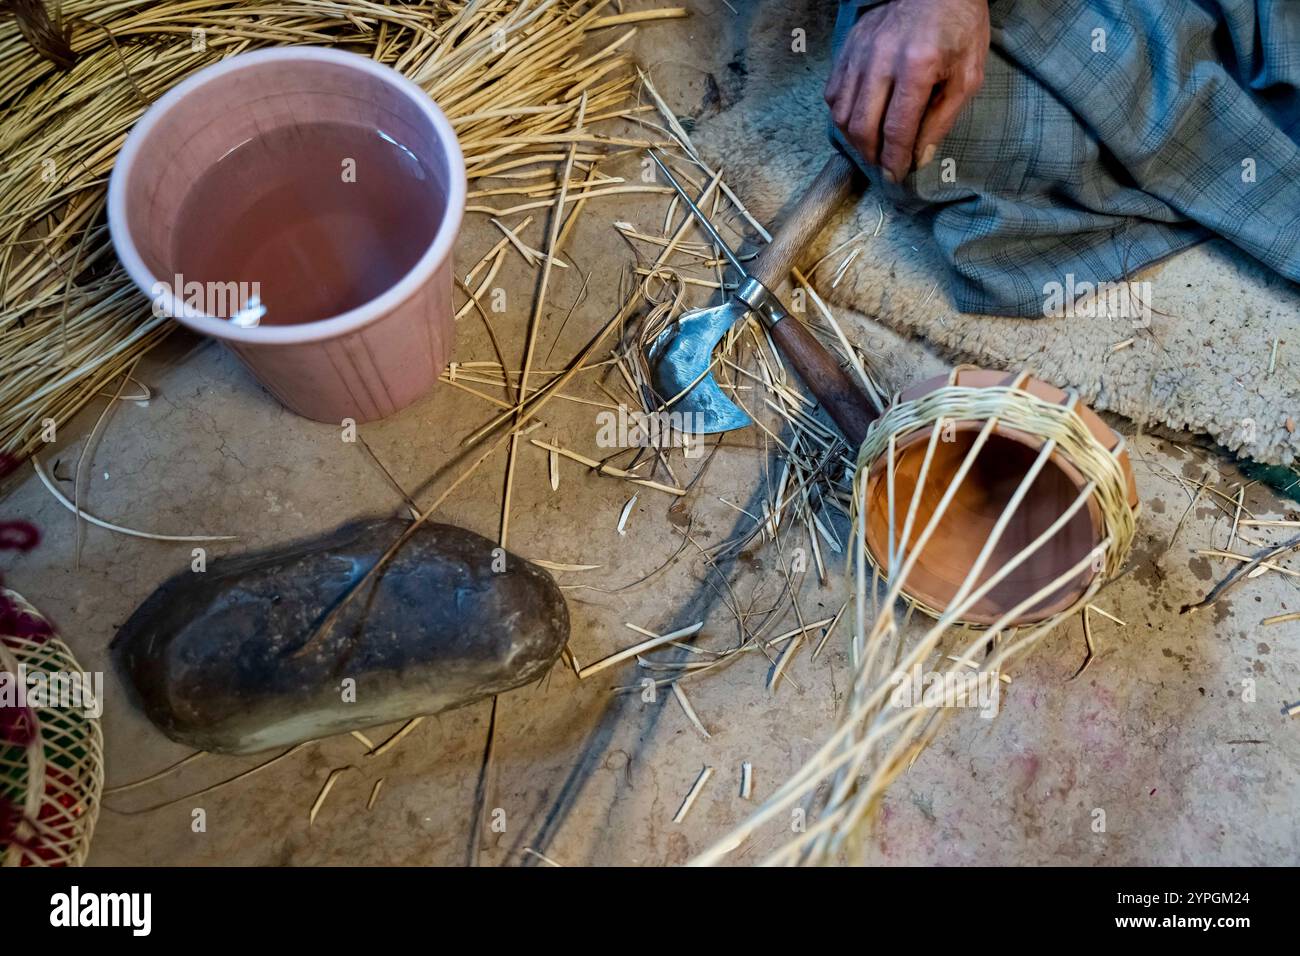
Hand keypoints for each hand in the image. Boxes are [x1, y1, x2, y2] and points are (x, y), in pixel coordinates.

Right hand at [825, 0, 989, 182]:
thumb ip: (943, 118)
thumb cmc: (959, 29)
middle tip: (884, 164)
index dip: (895, 159)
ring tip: (872, 146)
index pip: (897, 128)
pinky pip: (833, 92)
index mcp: (917, 67)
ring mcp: (860, 53)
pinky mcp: (848, 48)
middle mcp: (882, 60)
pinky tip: (859, 119)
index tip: (896, 176)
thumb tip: (919, 156)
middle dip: (872, 154)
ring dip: (855, 139)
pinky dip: (842, 114)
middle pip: (862, 126)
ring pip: (841, 113)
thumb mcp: (967, 75)